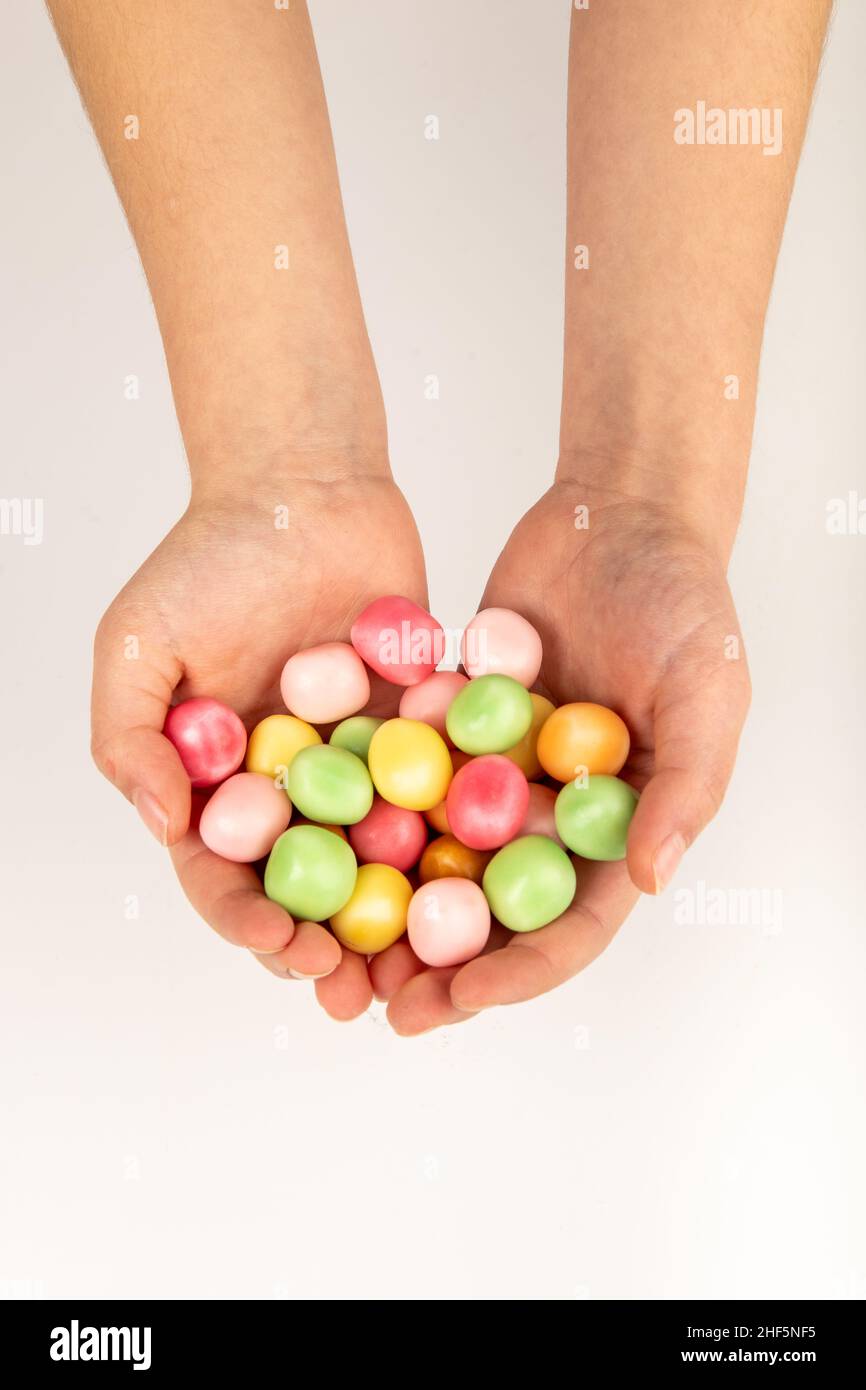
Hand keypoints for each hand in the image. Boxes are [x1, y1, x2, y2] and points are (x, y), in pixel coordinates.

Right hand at [91, 469, 425, 1012]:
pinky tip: (482, 882)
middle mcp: (289, 788)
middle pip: (305, 888)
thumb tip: (163, 826)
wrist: (302, 487)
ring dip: (396, 921)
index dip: (247, 920)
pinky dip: (455, 841)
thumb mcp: (137, 646)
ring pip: (379, 860)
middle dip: (326, 947)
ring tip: (424, 973)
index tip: (284, 946)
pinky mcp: (419, 732)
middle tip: (357, 993)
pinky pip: (437, 794)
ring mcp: (357, 765)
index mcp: (216, 785)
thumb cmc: (206, 560)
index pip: (224, 874)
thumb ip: (129, 739)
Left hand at [376, 479, 750, 1034]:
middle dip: (440, 966)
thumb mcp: (708, 691)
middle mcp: (551, 816)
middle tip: (381, 1005)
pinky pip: (404, 776)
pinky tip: (308, 841)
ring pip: (436, 860)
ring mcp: (497, 773)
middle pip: (493, 913)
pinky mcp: (451, 727)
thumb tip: (651, 880)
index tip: (464, 994)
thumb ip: (685, 785)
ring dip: (388, 912)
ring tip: (330, 953)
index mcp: (617, 830)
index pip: (573, 924)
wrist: (620, 514)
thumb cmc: (686, 602)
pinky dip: (363, 813)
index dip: (522, 968)